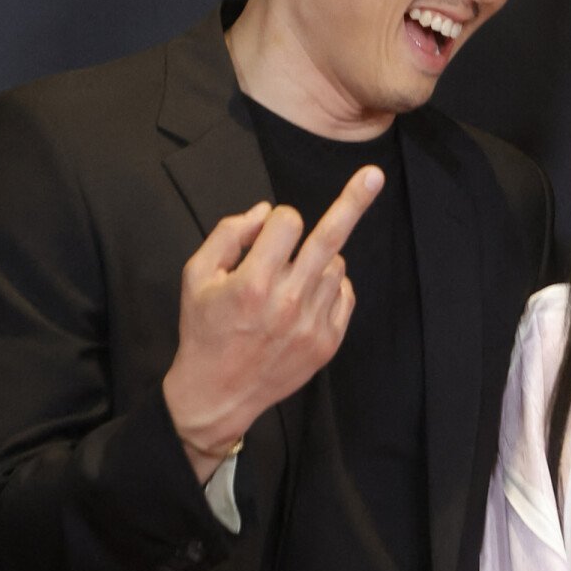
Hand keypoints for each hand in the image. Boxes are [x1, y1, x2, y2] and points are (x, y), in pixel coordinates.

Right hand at [163, 166, 383, 479]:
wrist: (218, 394)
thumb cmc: (204, 330)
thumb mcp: (196, 276)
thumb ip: (228, 235)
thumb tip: (265, 211)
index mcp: (253, 282)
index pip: (286, 222)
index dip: (276, 220)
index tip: (267, 232)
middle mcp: (288, 302)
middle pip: (329, 237)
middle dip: (352, 201)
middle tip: (374, 175)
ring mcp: (312, 324)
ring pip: (335, 264)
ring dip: (317, 260)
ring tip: (290, 282)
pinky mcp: (328, 342)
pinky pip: (345, 294)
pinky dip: (331, 285)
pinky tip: (307, 297)